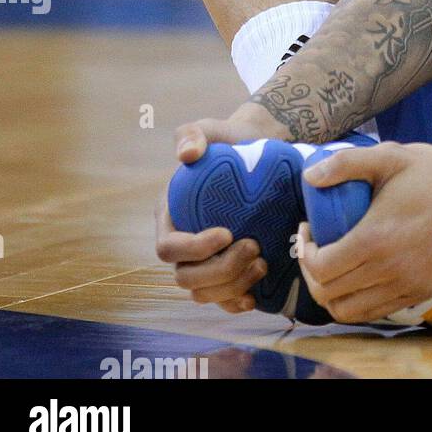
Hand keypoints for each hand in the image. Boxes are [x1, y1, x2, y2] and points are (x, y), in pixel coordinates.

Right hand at [155, 110, 279, 311]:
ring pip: (203, 292)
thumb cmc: (229, 140)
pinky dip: (234, 302)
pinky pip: (220, 299)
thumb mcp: (210, 129)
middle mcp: (182, 243)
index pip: (169, 248)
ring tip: (262, 263)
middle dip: (219, 270)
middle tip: (255, 248)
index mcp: (170, 216)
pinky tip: (254, 297)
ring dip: (231, 287)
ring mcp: (202, 260)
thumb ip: (192, 134)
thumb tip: (186, 154)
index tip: (227, 233)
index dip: (194, 248)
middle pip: (186, 277)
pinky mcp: (225, 268)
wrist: (258, 150)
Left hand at [297, 139, 431, 323]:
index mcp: (375, 239)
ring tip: (336, 268)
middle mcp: (390, 270)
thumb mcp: (390, 156)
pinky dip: (362, 301)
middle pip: (330, 295)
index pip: (320, 268)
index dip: (305, 252)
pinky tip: (365, 274)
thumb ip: (345, 163)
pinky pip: (381, 311)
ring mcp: (409, 286)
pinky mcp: (425, 292)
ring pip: (353, 312)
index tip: (308, 232)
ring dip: (334, 294)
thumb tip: (309, 176)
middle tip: (317, 250)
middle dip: (313, 275)